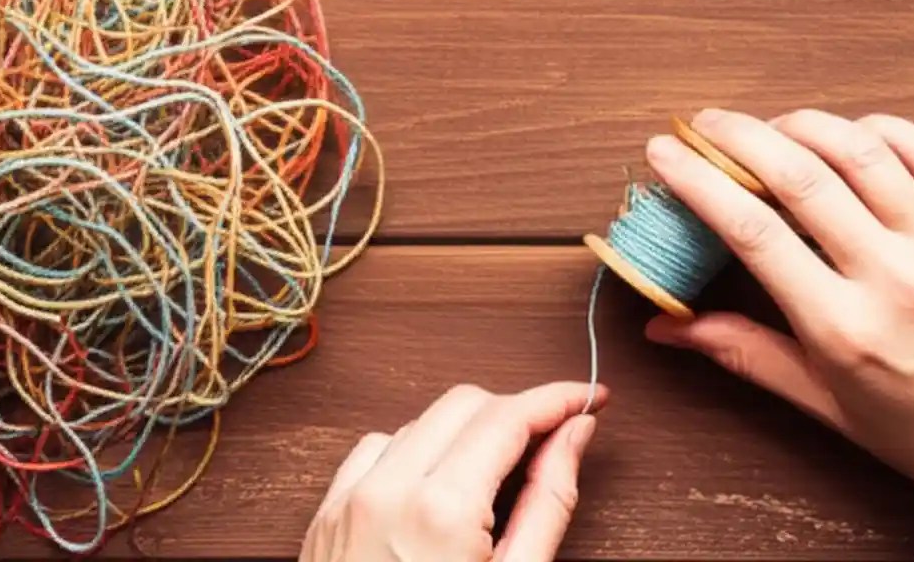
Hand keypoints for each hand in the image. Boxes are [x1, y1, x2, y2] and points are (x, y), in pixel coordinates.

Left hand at [300, 382, 606, 561]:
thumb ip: (550, 502)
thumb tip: (573, 437)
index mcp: (440, 510)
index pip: (510, 415)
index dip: (558, 398)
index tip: (588, 397)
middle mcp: (387, 493)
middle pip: (465, 402)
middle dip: (515, 411)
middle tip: (554, 439)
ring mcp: (348, 502)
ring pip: (419, 419)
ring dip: (463, 431)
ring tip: (496, 474)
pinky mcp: (325, 516)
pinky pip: (373, 450)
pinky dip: (412, 451)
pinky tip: (435, 484)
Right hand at [642, 108, 913, 561]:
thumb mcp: (824, 403)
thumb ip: (744, 353)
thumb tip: (666, 330)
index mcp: (842, 328)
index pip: (752, 230)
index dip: (697, 180)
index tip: (665, 152)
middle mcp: (892, 276)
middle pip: (798, 175)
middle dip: (737, 136)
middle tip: (703, 121)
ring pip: (860, 150)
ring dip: (802, 122)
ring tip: (767, 125)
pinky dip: (876, 128)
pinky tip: (846, 134)